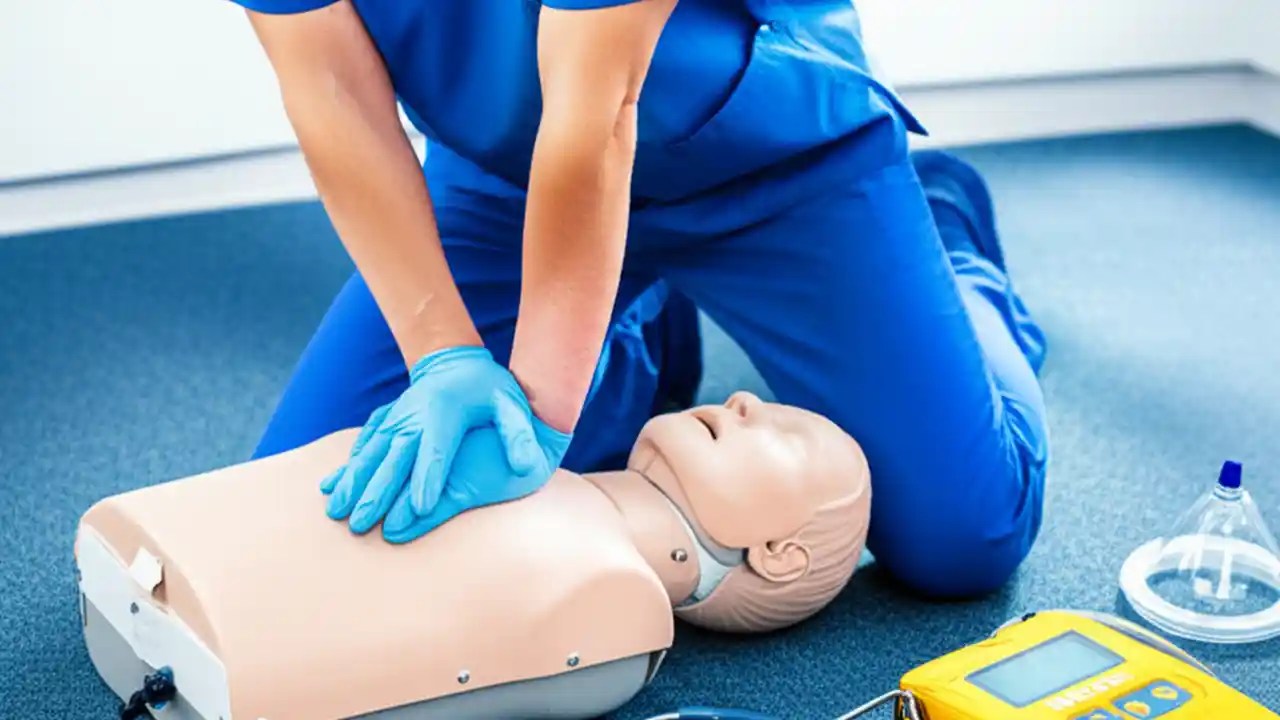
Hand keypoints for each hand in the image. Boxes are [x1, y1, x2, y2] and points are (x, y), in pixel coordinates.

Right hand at [320, 346, 570, 533]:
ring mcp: (395, 418)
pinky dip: (347, 465)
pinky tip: (331, 486)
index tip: (419, 509)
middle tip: (362, 523)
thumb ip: (518, 433)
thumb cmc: (489, 388)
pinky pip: (364, 444)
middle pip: (394, 458)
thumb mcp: (511, 404)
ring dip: (352, 482)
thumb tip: (527, 465)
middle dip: (377, 492)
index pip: (436, 450)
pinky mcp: (386, 421)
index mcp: (444, 413)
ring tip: (336, 511)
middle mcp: (413, 416)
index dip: (428, 478)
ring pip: (370, 453)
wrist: (456, 360)